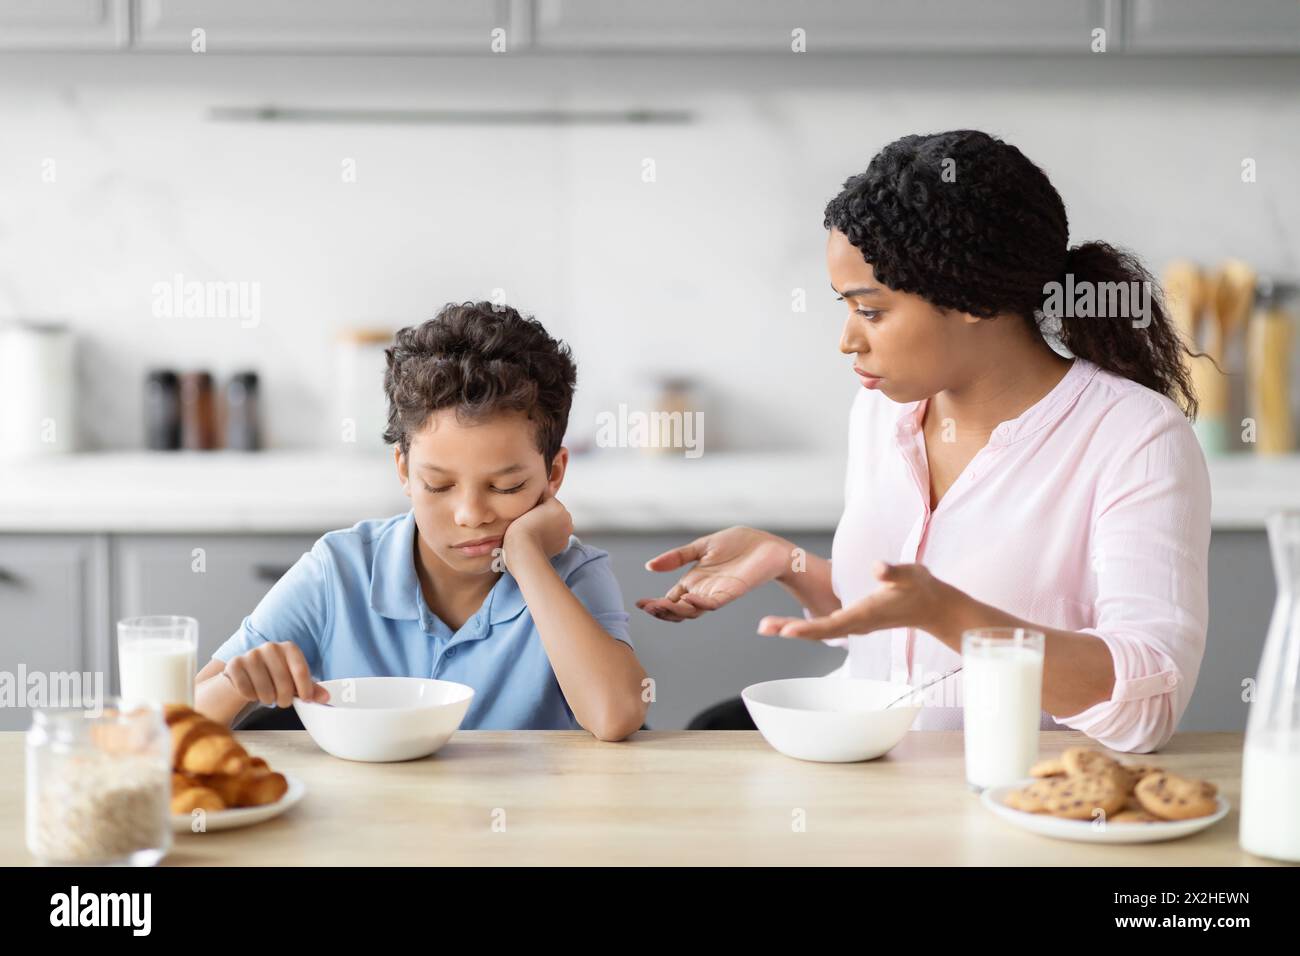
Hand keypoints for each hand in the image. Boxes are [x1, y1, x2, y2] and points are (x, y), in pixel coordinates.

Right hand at [223, 641, 329, 707]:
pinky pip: (246, 690)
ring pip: (265, 690)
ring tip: (267, 695)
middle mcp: (270, 647)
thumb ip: (311, 689)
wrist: (245, 673)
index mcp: (289, 648)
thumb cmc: (274, 676)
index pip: (301, 670)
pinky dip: (251, 697)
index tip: (305, 700)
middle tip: (283, 701)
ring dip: (268, 699)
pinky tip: (252, 691)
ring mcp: (251, 654)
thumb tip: (326, 698)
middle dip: (285, 699)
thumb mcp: (294, 680)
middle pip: (284, 683)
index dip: (305, 689)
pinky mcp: (234, 664)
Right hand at [503, 492, 573, 560]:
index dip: (535, 504)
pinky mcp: (564, 544)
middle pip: (554, 511)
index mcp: (558, 505)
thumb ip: (535, 499)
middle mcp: (566, 517)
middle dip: (545, 514)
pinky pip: (558, 535)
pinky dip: (551, 536)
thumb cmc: (520, 529)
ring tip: (535, 531)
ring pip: (557, 523)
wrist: (524, 551)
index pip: (546, 498)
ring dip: (549, 525)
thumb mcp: (525, 506)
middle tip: (531, 522)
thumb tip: (540, 492)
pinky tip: (540, 539)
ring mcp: (567, 532)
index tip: (528, 512)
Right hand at [636, 526, 793, 622]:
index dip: (655, 603)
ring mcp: (716, 593)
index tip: (640, 604)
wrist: (766, 544)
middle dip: (662, 610)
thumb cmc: (738, 544)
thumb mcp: (702, 546)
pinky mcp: (732, 592)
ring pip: (693, 610)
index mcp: (694, 580)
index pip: (670, 598)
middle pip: (679, 609)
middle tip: (648, 607)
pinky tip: (689, 599)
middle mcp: (703, 591)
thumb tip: (649, 566)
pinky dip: (700, 603)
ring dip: (677, 610)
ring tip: (662, 606)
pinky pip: (713, 603)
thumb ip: (678, 557)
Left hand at [757, 561, 961, 640]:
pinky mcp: (854, 621)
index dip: (808, 627)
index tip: (785, 629)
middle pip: (818, 631)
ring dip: (792, 629)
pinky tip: (787, 625)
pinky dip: (804, 627)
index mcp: (864, 613)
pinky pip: (824, 627)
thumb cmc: (922, 587)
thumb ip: (894, 573)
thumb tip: (878, 568)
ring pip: (818, 631)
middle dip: (790, 630)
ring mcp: (854, 624)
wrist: (933, 607)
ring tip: (765, 627)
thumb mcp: (910, 574)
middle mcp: (856, 623)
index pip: (831, 624)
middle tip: (762, 627)